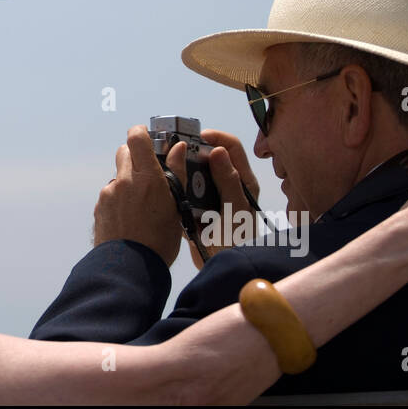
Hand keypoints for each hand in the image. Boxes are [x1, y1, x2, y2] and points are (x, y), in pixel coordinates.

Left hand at [92, 125, 182, 265]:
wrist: (129, 268)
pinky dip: (120, 200)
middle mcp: (124, 181)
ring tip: (143, 205)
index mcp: (146, 177)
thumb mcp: (177, 206)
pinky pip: (111, 195)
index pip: (136, 137)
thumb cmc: (159, 241)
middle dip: (136, 157)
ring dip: (128, 182)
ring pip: (118, 176)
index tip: (150, 138)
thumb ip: (177, 173)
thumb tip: (178, 148)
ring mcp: (108, 194)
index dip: (142, 133)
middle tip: (150, 174)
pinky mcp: (100, 208)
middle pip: (124, 152)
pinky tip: (131, 218)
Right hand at [167, 129, 260, 269]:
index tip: (196, 138)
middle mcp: (227, 184)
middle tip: (175, 149)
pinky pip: (185, 190)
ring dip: (182, 167)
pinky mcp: (197, 208)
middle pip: (210, 156)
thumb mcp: (234, 210)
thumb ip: (228, 181)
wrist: (226, 271)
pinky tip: (165, 184)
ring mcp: (211, 196)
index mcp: (242, 181)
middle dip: (193, 150)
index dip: (215, 137)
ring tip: (166, 164)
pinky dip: (177, 185)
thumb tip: (218, 150)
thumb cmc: (236, 240)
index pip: (231, 147)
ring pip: (195, 172)